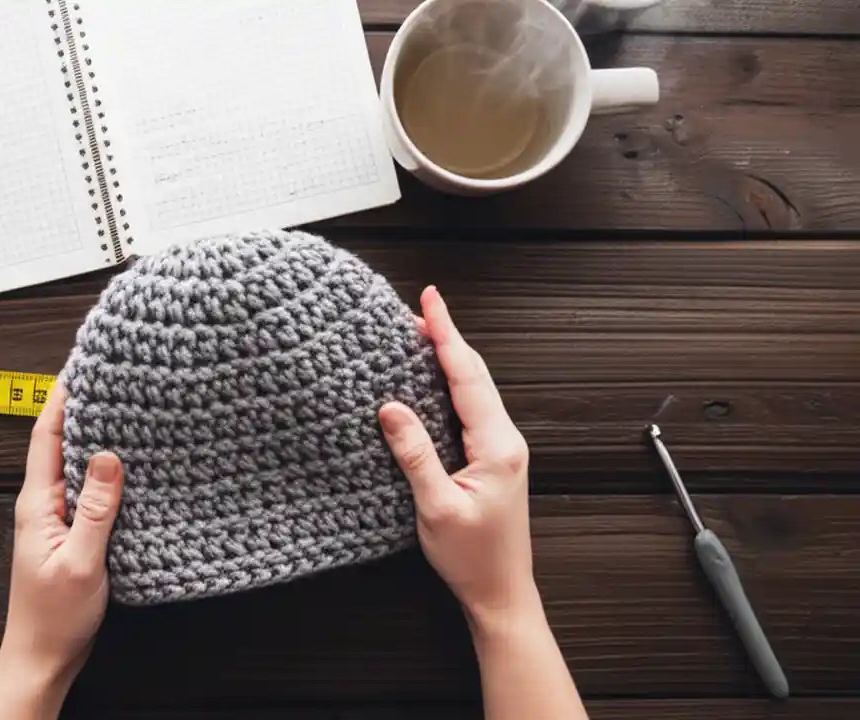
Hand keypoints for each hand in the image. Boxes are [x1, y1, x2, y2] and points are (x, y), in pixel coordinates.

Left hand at [0, 386, 123, 719]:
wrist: (42, 661)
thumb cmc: (55, 619)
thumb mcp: (81, 561)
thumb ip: (96, 509)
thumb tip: (108, 456)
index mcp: (37, 504)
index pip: (46, 436)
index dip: (61, 398)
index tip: (80, 366)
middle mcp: (42, 505)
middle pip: (60, 444)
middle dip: (82, 408)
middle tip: (110, 377)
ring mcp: (55, 520)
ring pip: (75, 467)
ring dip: (95, 439)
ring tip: (124, 410)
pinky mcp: (70, 535)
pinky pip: (87, 492)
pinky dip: (104, 472)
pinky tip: (128, 467)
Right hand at [379, 286, 536, 627]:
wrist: (500, 592)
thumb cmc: (473, 558)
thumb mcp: (436, 507)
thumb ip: (415, 454)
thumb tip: (391, 408)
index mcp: (497, 445)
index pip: (467, 376)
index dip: (446, 334)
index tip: (431, 301)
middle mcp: (504, 440)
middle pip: (473, 374)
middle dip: (446, 337)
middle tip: (420, 308)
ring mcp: (499, 449)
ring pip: (472, 390)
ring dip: (447, 359)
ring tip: (421, 334)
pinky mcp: (490, 459)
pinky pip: (468, 410)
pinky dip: (448, 386)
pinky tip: (429, 382)